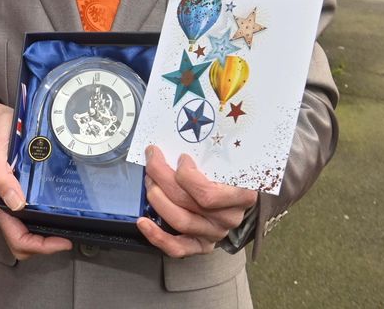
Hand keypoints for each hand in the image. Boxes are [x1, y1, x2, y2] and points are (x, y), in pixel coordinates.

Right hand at [0, 102, 73, 259]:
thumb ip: (1, 177)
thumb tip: (18, 205)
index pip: (17, 239)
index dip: (41, 246)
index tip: (64, 240)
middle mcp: (4, 205)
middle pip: (22, 242)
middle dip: (45, 246)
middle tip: (67, 237)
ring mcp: (12, 200)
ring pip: (28, 232)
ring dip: (46, 236)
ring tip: (66, 226)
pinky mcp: (20, 193)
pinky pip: (32, 216)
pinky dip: (45, 221)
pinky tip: (59, 212)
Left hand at [137, 146, 257, 257]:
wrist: (237, 193)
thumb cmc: (229, 170)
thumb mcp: (228, 159)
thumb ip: (211, 153)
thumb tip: (180, 135)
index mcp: (241, 196)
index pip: (208, 194)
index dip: (187, 176)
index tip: (181, 157)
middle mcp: (228, 218)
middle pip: (187, 202)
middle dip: (162, 177)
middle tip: (153, 160)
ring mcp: (214, 234)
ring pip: (180, 221)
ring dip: (157, 198)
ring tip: (149, 180)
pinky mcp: (200, 245)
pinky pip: (177, 248)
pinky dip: (157, 236)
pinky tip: (142, 222)